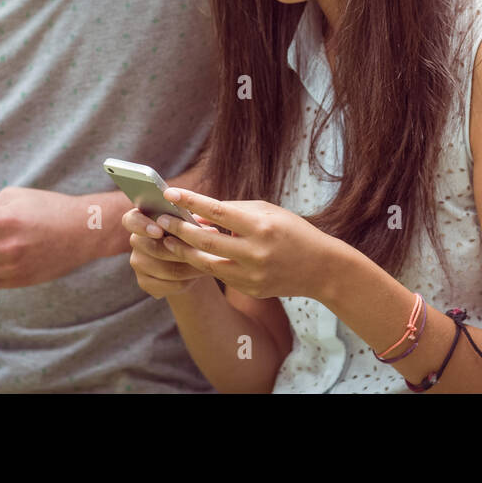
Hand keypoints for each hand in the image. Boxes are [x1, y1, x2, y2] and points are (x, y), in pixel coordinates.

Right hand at [122, 207, 220, 298]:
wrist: (187, 259)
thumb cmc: (189, 232)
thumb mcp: (192, 223)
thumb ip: (196, 223)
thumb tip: (212, 231)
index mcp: (142, 218)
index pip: (131, 220)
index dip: (142, 226)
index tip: (159, 231)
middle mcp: (136, 240)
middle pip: (153, 248)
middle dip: (180, 250)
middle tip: (202, 249)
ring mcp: (138, 263)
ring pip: (166, 269)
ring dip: (190, 266)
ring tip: (209, 261)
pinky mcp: (144, 282)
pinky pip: (168, 285)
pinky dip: (187, 280)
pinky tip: (198, 273)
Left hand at [156, 188, 340, 300]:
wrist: (320, 268)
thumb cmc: (293, 231)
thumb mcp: (267, 212)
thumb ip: (234, 211)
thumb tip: (199, 213)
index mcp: (262, 226)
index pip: (219, 212)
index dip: (192, 201)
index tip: (171, 193)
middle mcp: (256, 252)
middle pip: (206, 241)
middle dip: (180, 229)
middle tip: (160, 220)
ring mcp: (252, 275)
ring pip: (207, 263)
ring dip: (184, 250)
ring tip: (168, 239)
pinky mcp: (251, 289)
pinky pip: (220, 275)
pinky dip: (205, 262)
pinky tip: (193, 253)